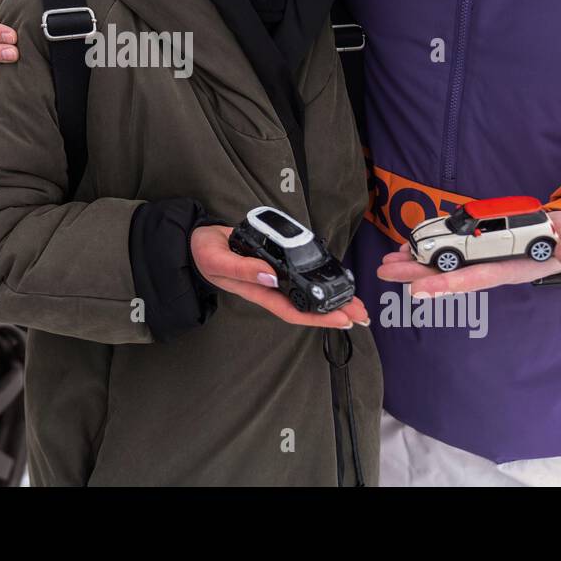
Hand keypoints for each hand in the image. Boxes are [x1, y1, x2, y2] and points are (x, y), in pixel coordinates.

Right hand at [191, 225, 369, 328]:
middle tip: (363, 314)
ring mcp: (273, 277)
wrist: (197, 242)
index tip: (343, 319)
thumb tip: (271, 275)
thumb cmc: (204, 253)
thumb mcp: (218, 258)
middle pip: (307, 307)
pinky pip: (301, 277)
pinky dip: (318, 280)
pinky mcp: (275, 265)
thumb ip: (242, 268)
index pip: (293, 310)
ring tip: (356, 302)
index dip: (319, 318)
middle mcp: (269, 288)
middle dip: (335, 312)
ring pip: (307, 294)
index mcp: (257, 291)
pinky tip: (333, 281)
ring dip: (332, 299)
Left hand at [375, 210, 560, 296]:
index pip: (473, 278)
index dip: (445, 284)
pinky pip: (448, 249)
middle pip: (448, 273)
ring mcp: (483, 256)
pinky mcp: (480, 244)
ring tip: (387, 261)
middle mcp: (491, 265)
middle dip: (415, 274)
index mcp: (509, 269)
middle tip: (384, 271)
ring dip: (415, 263)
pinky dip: (427, 249)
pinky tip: (407, 247)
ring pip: (444, 263)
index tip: (417, 289)